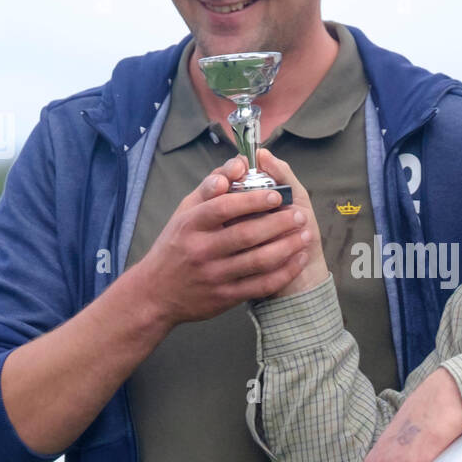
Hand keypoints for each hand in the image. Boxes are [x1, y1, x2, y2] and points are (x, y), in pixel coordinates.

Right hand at [134, 152, 314, 327]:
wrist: (155, 294)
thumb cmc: (176, 245)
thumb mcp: (184, 212)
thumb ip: (211, 186)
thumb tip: (239, 164)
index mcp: (190, 224)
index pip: (224, 207)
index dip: (253, 200)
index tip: (277, 194)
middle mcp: (201, 250)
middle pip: (246, 234)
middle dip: (279, 223)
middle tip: (299, 215)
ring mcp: (214, 276)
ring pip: (258, 261)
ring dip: (288, 247)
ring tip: (306, 234)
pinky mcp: (225, 298)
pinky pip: (261, 285)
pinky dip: (284, 272)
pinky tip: (299, 259)